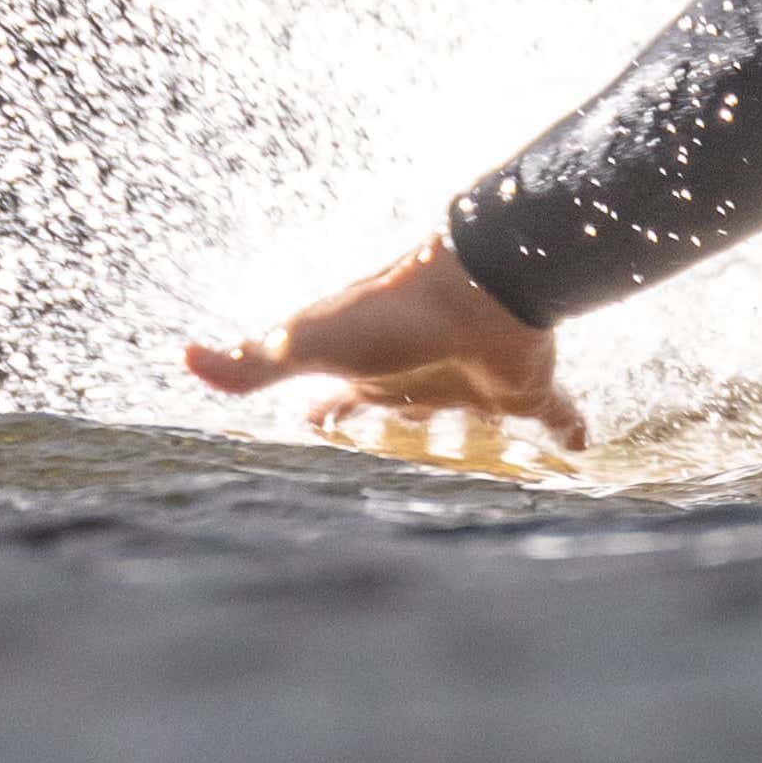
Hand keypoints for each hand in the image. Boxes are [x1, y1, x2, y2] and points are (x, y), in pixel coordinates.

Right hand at [185, 234, 586, 452]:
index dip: (323, 414)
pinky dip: (567, 430)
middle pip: (407, 414)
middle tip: (393, 466)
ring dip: (477, 441)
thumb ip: (251, 360)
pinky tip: (578, 450)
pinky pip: (555, 417)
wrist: (481, 286)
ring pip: (474, 421)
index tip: (312, 424)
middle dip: (399, 433)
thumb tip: (183, 356)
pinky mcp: (527, 389)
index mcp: (371, 372)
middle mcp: (424, 378)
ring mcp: (476, 383)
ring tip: (483, 476)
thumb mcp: (309, 339)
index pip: (338, 401)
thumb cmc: (391, 314)